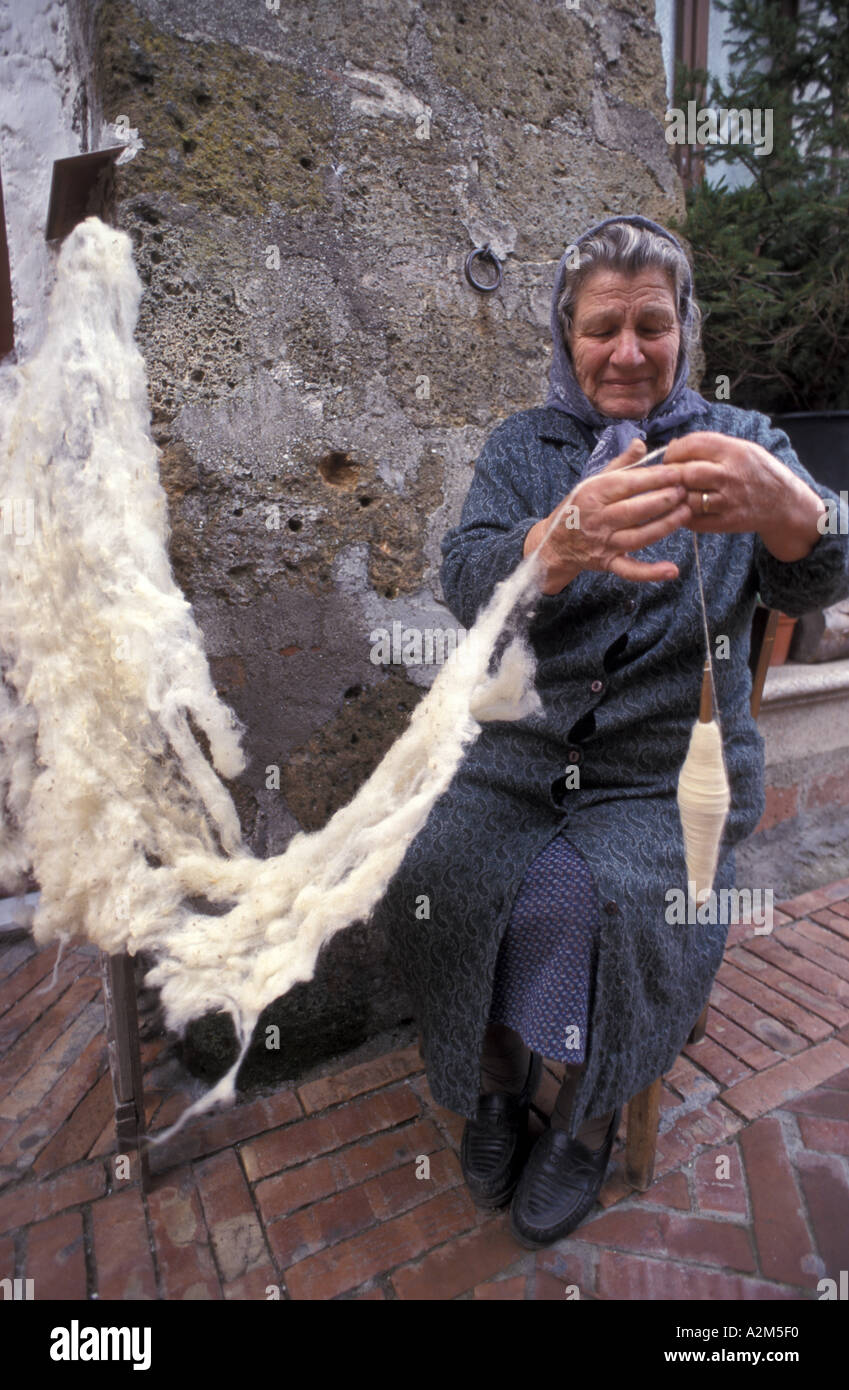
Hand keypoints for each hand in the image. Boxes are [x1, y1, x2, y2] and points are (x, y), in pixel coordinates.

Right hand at [523, 438, 691, 593]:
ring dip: (665, 526)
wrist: (555, 543)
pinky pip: (630, 571)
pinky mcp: (608, 563)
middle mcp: (597, 520)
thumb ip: (620, 464)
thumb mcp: (592, 481)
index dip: (654, 478)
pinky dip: (651, 573)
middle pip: (634, 511)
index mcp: (592, 494)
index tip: (676, 472)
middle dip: (663, 500)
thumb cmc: (578, 507)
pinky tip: (672, 570)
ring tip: (686, 512)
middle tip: (685, 491)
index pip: (626, 484)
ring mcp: (603, 544)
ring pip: (638, 537)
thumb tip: (641, 444)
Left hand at [663, 431, 826, 560]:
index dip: (674, 450)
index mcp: (735, 451)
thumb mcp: (743, 448)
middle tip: (669, 477)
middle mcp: (731, 475)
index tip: (671, 457)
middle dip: (671, 474)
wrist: (785, 503)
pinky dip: (685, 515)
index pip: (693, 444)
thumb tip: (674, 445)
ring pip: (688, 498)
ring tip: (678, 493)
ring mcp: (729, 501)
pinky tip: (686, 508)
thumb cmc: (758, 472)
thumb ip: (711, 445)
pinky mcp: (727, 522)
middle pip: (686, 472)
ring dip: (677, 496)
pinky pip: (694, 521)